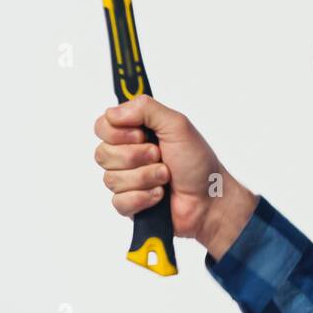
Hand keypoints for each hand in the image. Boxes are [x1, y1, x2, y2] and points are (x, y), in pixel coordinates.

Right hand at [93, 95, 256, 260]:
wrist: (210, 198)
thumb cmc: (197, 162)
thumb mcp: (177, 125)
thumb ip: (146, 109)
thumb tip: (114, 112)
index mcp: (136, 131)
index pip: (103, 125)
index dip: (118, 132)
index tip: (141, 135)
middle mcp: (128, 154)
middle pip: (103, 153)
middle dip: (136, 157)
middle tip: (159, 156)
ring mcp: (127, 180)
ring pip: (111, 179)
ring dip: (145, 177)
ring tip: (165, 177)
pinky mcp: (129, 204)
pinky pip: (119, 201)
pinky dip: (143, 197)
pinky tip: (159, 195)